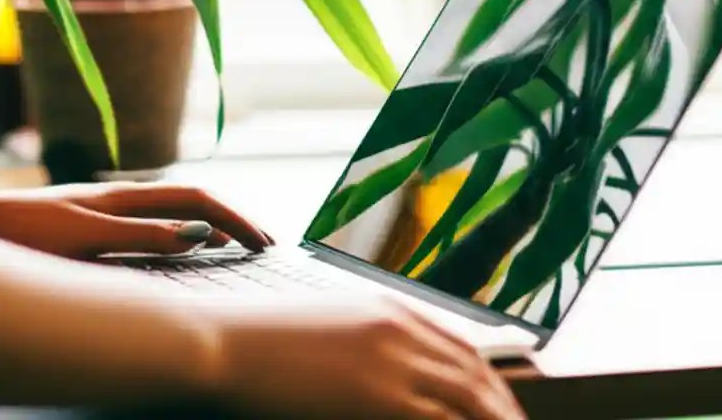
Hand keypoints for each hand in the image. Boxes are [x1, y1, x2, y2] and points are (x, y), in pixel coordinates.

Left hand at [0, 181, 274, 259]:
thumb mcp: (85, 239)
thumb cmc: (20, 232)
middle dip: (230, 219)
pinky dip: (178, 234)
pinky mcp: (88, 226)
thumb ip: (140, 236)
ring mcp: (104, 210)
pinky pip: (150, 225)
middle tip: (263, 244)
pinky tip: (180, 249)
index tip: (263, 242)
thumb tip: (198, 234)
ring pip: (171, 212)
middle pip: (189, 202)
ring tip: (235, 245)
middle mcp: (118, 199)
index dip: (234, 218)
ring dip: (208, 226)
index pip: (194, 199)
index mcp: (122, 197)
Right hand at [207, 293, 524, 419]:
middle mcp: (402, 330)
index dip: (489, 385)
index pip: (462, 350)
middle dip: (502, 410)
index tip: (500, 410)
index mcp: (389, 310)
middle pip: (477, 378)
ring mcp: (395, 362)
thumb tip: (377, 377)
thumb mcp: (320, 328)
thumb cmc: (253, 344)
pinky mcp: (382, 397)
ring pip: (471, 404)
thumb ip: (363, 346)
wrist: (218, 344)